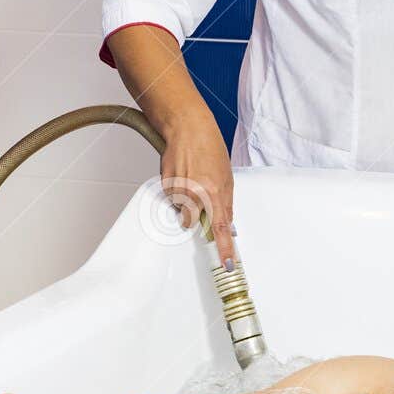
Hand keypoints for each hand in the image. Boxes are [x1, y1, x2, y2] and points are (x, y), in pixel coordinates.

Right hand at [162, 118, 237, 267]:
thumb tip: (226, 224)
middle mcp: (196, 194)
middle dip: (194, 215)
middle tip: (197, 195)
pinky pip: (171, 198)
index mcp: (215, 192)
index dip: (224, 248)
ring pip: (181, 210)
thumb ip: (225, 202)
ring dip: (184, 201)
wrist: (188, 129)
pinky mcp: (166, 185)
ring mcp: (179, 190)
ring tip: (190, 178)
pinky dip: (176, 190)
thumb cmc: (209, 148)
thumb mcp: (226, 176)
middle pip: (192, 221)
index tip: (227, 264)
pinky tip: (182, 173)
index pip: (221, 228)